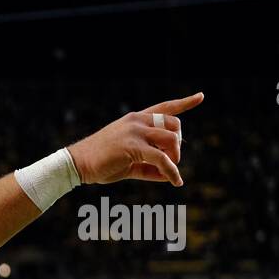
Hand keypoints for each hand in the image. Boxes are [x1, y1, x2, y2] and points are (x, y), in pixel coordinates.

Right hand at [68, 92, 203, 186]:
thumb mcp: (128, 163)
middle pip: (173, 125)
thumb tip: (169, 175)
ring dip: (176, 157)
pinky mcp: (134, 147)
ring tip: (171, 171)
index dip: (184, 103)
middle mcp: (137, 121)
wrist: (77, 164)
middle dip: (178, 143)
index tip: (201, 97)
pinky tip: (175, 181)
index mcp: (135, 120)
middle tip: (172, 160)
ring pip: (171, 139)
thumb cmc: (99, 164)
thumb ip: (149, 167)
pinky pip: (162, 159)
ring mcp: (135, 132)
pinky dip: (172, 171)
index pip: (164, 107)